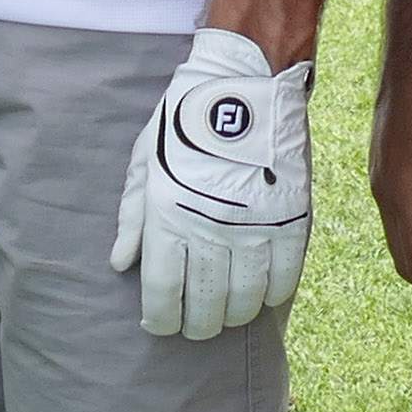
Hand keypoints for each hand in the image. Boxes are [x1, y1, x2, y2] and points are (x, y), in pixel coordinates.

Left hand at [109, 30, 313, 336]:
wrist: (244, 83)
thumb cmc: (185, 122)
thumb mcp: (146, 162)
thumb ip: (132, 217)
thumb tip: (121, 263)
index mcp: (168, 216)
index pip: (163, 292)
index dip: (161, 319)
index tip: (160, 326)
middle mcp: (210, 228)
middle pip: (205, 304)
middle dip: (198, 326)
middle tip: (196, 329)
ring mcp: (254, 226)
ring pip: (246, 299)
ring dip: (234, 315)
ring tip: (227, 315)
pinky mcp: (290, 219)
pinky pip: (284, 277)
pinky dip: (272, 295)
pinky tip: (262, 297)